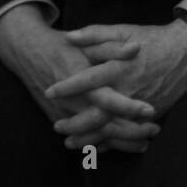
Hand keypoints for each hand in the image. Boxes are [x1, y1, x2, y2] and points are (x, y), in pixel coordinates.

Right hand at [0, 4, 159, 152]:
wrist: (30, 53)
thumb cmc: (65, 46)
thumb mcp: (90, 40)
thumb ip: (113, 47)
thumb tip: (136, 48)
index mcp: (83, 81)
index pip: (107, 99)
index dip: (128, 107)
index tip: (150, 110)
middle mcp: (73, 101)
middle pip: (103, 125)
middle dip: (130, 131)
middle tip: (155, 130)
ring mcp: (64, 113)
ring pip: (94, 136)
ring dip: (120, 142)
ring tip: (144, 143)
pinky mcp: (59, 118)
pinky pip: (82, 137)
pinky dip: (101, 145)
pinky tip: (121, 146)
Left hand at [44, 21, 186, 146]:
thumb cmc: (153, 39)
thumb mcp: (125, 30)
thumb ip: (95, 34)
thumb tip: (69, 37)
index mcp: (120, 67)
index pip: (89, 79)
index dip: (68, 86)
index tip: (50, 92)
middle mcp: (129, 89)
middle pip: (97, 112)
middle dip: (75, 123)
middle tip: (56, 125)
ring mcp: (141, 104)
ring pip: (111, 127)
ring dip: (89, 137)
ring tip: (70, 142)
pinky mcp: (151, 113)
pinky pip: (128, 132)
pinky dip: (111, 142)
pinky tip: (96, 145)